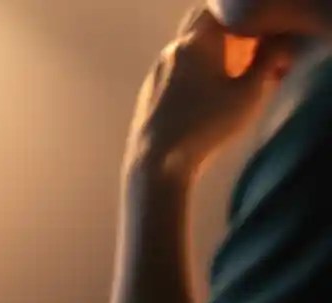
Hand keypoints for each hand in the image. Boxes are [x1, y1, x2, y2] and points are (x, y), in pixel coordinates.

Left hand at [126, 7, 293, 174]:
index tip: (259, 43)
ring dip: (212, 54)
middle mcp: (173, 49)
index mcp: (197, 42)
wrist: (156, 162)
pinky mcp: (149, 89)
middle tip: (247, 56)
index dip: (246, 22)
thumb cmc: (206, 127)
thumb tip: (278, 43)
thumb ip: (268, 60)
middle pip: (203, 25)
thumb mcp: (249, 93)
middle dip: (229, 34)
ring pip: (189, 48)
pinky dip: (194, 72)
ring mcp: (157, 69)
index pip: (222, 10)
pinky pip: (176, 68)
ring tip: (230, 81)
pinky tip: (204, 98)